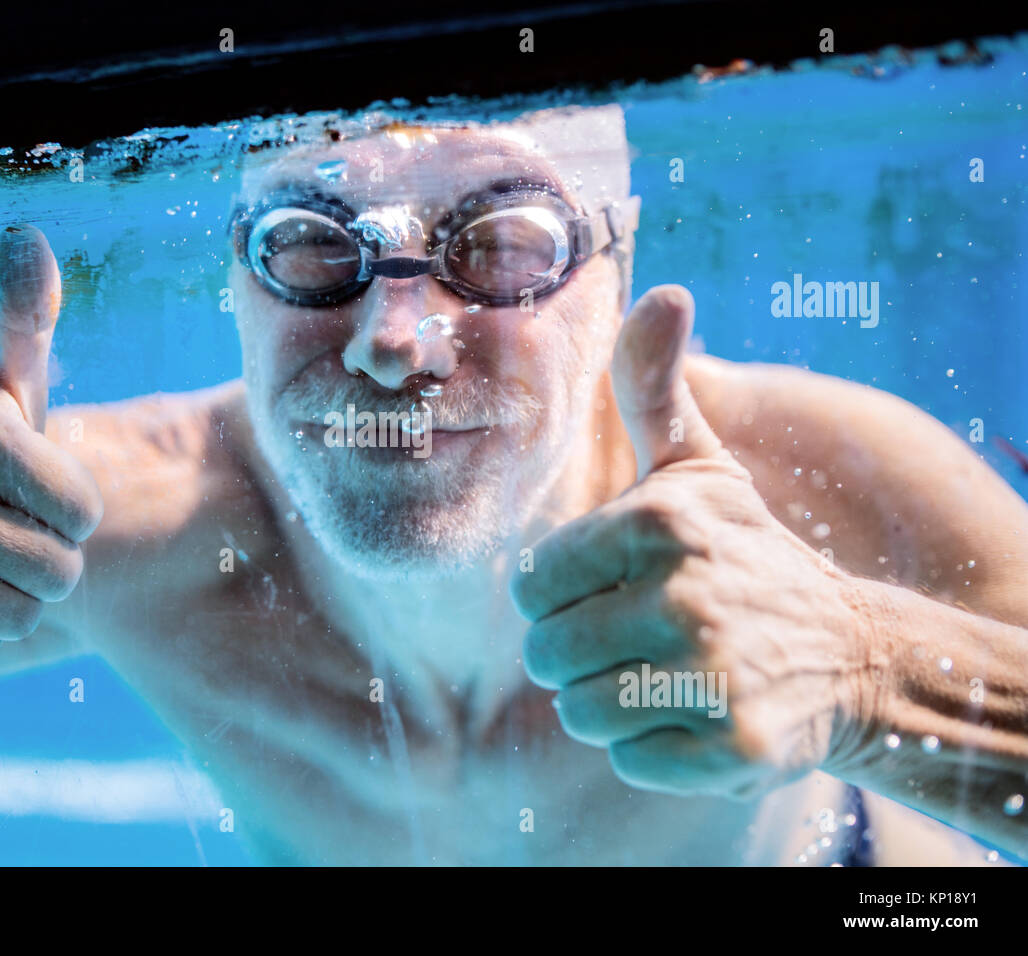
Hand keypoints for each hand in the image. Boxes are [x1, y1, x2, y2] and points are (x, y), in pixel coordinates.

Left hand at [510, 285, 866, 799]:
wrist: (851, 653)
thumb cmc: (747, 552)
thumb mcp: (700, 467)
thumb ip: (655, 391)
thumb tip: (662, 292)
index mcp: (659, 522)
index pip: (530, 587)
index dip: (558, 596)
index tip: (604, 590)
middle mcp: (686, 596)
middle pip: (547, 654)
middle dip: (579, 652)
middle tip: (636, 637)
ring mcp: (713, 676)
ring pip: (581, 711)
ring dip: (612, 700)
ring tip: (664, 674)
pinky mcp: (733, 747)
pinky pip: (629, 758)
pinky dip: (653, 747)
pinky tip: (696, 714)